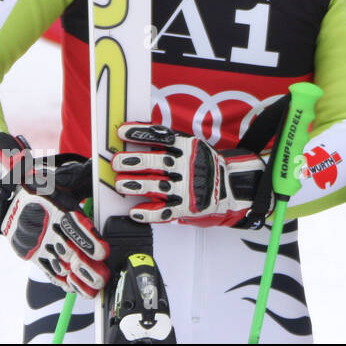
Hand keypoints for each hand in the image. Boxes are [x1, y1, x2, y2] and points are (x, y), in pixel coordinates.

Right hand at [0, 133, 108, 296]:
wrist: (6, 194)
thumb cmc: (43, 183)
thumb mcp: (60, 175)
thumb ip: (76, 175)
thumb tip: (93, 169)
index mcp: (54, 207)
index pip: (72, 226)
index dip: (88, 240)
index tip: (102, 251)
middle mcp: (45, 228)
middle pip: (68, 250)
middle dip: (86, 266)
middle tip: (102, 277)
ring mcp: (37, 243)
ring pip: (59, 264)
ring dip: (77, 278)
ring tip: (93, 289)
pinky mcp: (31, 253)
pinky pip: (47, 269)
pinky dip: (60, 280)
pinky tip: (74, 288)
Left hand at [112, 124, 270, 227]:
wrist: (229, 186)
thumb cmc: (201, 165)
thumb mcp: (192, 147)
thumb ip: (168, 142)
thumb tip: (136, 133)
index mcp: (188, 147)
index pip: (162, 136)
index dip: (141, 133)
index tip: (122, 132)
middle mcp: (187, 165)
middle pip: (158, 161)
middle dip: (134, 161)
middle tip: (117, 162)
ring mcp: (187, 187)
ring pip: (158, 186)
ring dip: (137, 185)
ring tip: (121, 184)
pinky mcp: (186, 207)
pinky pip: (165, 212)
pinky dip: (149, 213)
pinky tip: (136, 211)